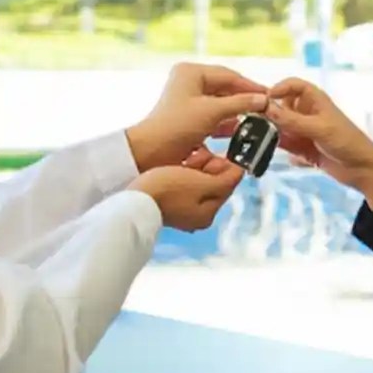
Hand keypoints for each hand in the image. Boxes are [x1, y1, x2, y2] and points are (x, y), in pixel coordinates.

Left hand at [126, 62, 267, 171]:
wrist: (150, 152)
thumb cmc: (176, 126)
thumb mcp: (212, 112)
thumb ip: (240, 104)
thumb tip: (264, 99)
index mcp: (192, 72)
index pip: (229, 76)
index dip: (251, 86)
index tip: (270, 96)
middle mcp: (189, 82)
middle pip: (226, 89)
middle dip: (245, 100)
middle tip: (266, 109)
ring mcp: (189, 100)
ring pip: (222, 104)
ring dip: (238, 113)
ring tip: (258, 121)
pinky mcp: (189, 118)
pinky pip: (214, 117)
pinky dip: (227, 124)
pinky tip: (242, 131)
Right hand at [127, 146, 243, 230]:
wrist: (131, 199)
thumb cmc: (163, 190)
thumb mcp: (201, 183)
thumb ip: (225, 179)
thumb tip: (241, 172)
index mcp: (208, 214)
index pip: (228, 183)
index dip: (223, 165)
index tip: (211, 156)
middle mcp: (197, 215)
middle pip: (214, 181)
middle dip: (206, 166)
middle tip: (192, 161)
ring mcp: (182, 209)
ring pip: (198, 179)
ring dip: (193, 166)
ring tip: (181, 164)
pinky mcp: (168, 201)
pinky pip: (183, 182)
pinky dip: (181, 171)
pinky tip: (172, 167)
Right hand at [265, 78, 372, 207]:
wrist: (362, 170)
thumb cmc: (346, 141)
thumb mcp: (318, 128)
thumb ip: (292, 120)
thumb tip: (266, 108)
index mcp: (315, 100)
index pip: (293, 85)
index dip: (279, 88)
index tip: (265, 99)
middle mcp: (307, 113)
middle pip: (282, 106)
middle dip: (269, 113)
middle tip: (252, 122)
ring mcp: (304, 131)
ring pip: (280, 126)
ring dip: (271, 131)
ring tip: (257, 139)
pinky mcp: (302, 148)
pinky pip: (284, 144)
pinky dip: (278, 147)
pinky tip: (267, 151)